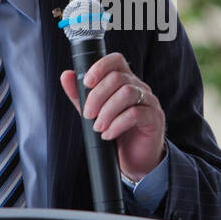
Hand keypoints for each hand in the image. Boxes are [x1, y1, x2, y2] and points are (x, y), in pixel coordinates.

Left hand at [59, 53, 165, 181]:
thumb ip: (80, 95)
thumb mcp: (94, 112)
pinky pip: (135, 114)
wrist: (134, 158)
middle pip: (117, 78)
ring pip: (127, 93)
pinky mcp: (154, 118)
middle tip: (88, 115)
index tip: (86, 83)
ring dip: (107, 111)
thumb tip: (66, 75)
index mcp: (125, 80)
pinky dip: (117, 124)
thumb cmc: (115, 131)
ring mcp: (149, 101)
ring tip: (98, 127)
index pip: (116, 60)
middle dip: (97, 96)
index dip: (100, 67)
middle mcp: (139, 87)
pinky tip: (108, 134)